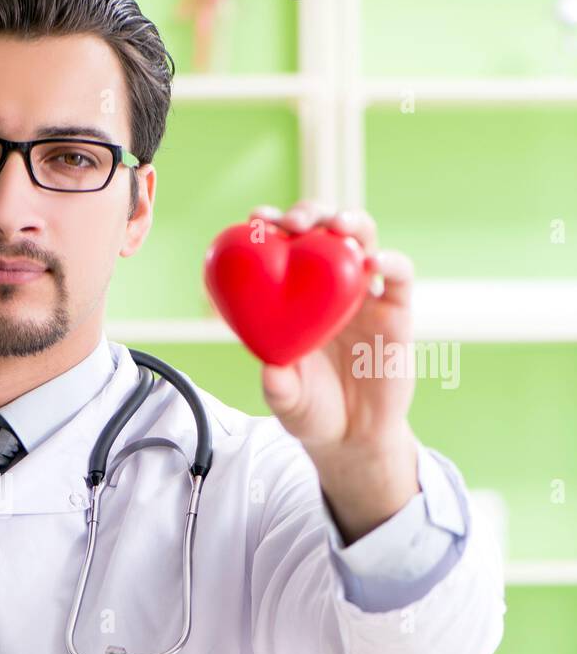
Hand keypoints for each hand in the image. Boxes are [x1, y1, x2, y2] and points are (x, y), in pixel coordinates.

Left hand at [248, 199, 420, 543]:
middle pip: (324, 232)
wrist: (354, 438)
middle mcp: (330, 288)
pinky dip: (390, 262)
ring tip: (338, 225)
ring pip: (364, 242)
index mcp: (296, 298)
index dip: (271, 229)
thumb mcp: (287, 402)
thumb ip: (279, 386)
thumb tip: (270, 371)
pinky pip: (398, 278)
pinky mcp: (397, 312)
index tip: (254, 219)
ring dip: (352, 224)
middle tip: (295, 222)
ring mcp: (365, 296)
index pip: (284, 251)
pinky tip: (374, 262)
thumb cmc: (312, 411)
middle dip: (310, 215)